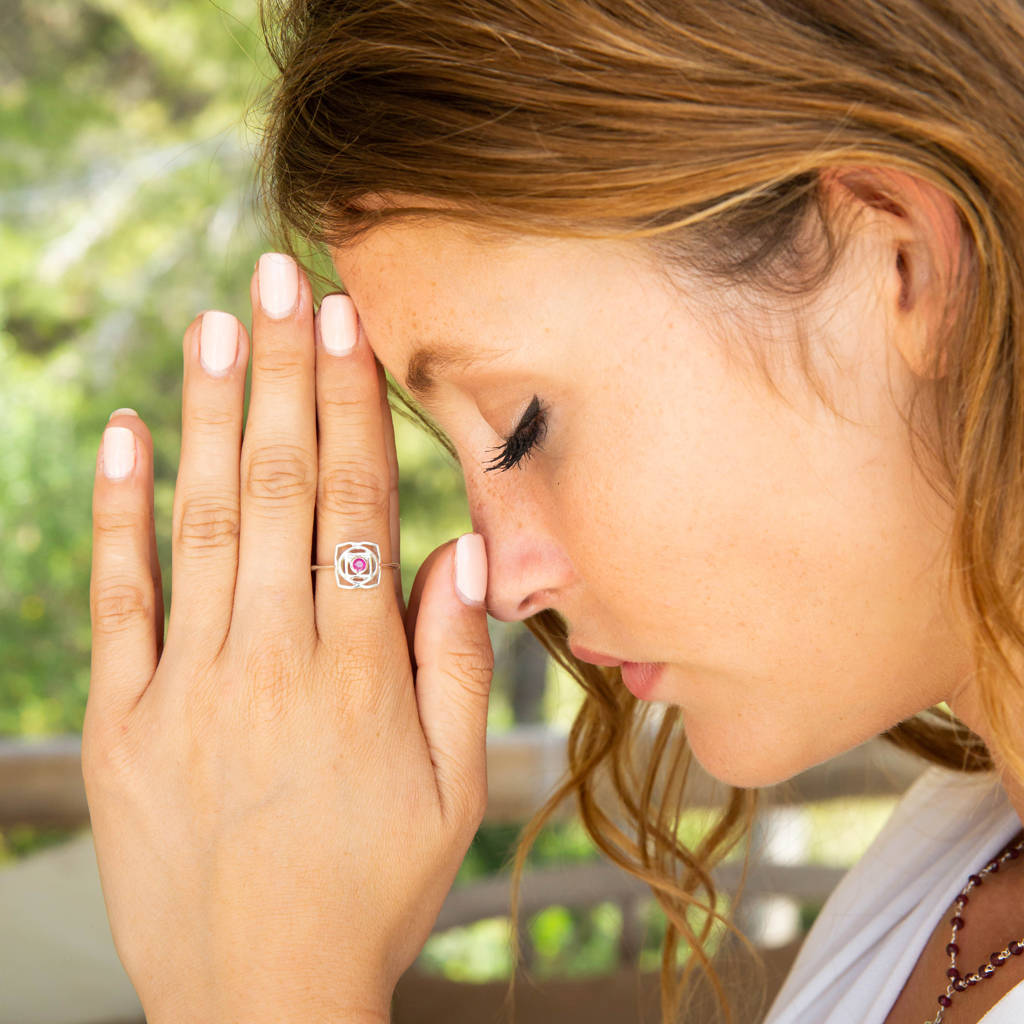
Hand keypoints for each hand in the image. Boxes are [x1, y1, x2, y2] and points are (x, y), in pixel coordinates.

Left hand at [84, 253, 493, 1023]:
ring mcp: (186, 689)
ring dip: (205, 416)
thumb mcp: (453, 790)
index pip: (352, 505)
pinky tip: (122, 435)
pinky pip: (117, 602)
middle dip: (280, 372)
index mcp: (359, 674)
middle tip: (278, 277)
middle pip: (275, 489)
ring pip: (199, 523)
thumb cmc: (375, 890)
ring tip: (215, 324)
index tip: (347, 323)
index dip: (350, 406)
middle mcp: (272, 662)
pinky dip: (116, 514)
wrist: (261, 1002)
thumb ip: (457, 665)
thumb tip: (461, 553)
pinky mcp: (122, 725)